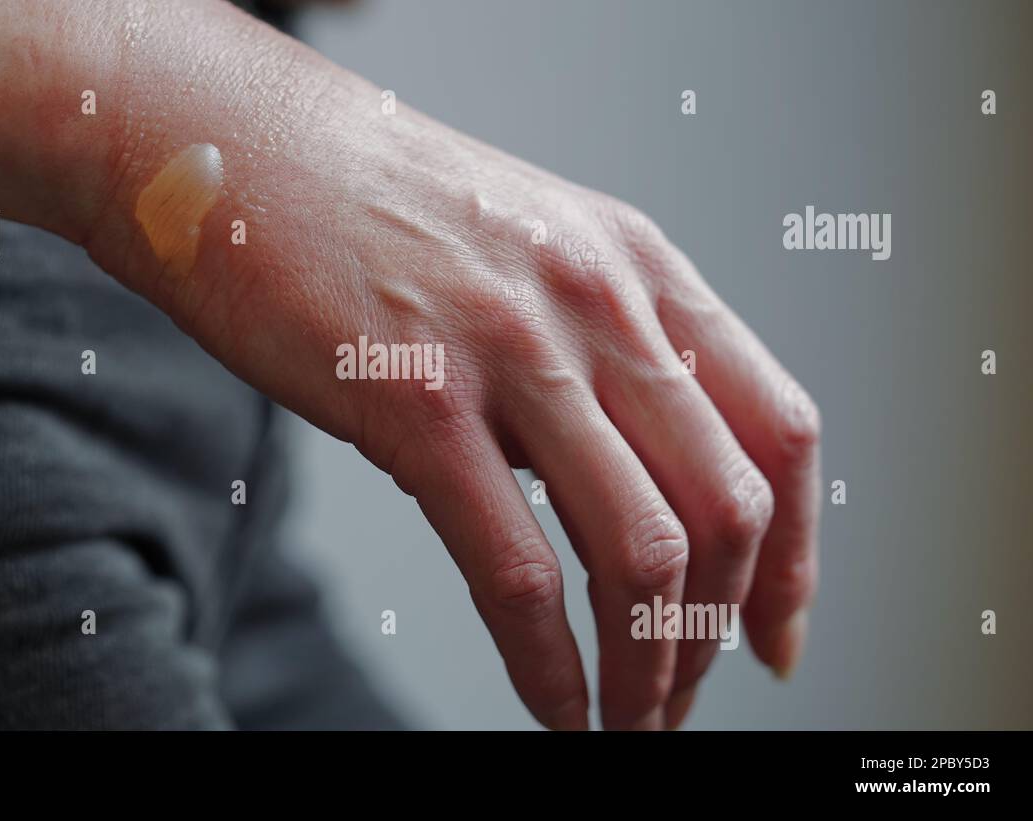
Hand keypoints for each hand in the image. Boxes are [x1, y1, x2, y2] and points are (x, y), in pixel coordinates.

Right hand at [81, 22, 820, 729]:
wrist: (238, 151)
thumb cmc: (372, 207)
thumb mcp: (529, 251)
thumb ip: (596, 347)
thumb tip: (631, 474)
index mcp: (640, 268)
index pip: (780, 430)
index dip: (795, 557)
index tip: (773, 637)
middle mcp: (601, 305)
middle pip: (727, 508)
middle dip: (714, 636)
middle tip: (680, 697)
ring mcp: (514, 353)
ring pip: (642, 553)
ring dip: (648, 670)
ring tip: (625, 724)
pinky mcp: (419, 404)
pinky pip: (518, 571)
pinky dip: (550, 667)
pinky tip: (553, 708)